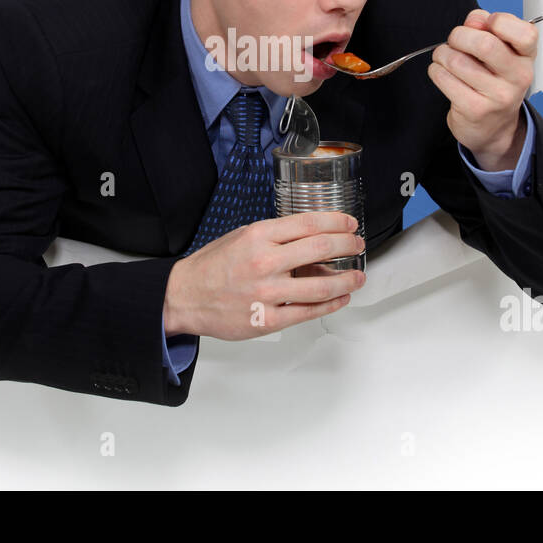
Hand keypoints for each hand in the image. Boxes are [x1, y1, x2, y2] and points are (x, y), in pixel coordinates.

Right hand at [163, 212, 366, 340]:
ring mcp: (266, 293)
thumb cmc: (212, 266)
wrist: (184, 297)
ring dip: (347, 280)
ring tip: (357, 276)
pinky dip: (330, 304)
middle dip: (348, 246)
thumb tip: (313, 238)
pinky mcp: (266, 320)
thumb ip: (276, 237)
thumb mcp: (242, 237)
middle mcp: (264, 262)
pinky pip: (307, 313)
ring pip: (321, 286)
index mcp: (258, 236)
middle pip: (321, 249)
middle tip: (357, 246)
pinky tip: (340, 298)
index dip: (336, 222)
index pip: (309, 223)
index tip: (349, 224)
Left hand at [428, 8, 536, 171]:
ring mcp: (497, 96)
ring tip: (445, 58)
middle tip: (455, 40)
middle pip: (484, 44)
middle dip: (459, 36)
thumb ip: (488, 28)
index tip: (486, 25)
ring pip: (457, 61)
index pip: (525, 33)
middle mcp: (518, 77)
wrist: (493, 128)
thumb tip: (474, 20)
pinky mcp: (474, 110)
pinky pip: (444, 78)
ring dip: (442, 54)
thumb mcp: (501, 53)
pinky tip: (442, 73)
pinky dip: (436, 70)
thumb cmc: (493, 81)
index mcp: (526, 57)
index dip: (500, 21)